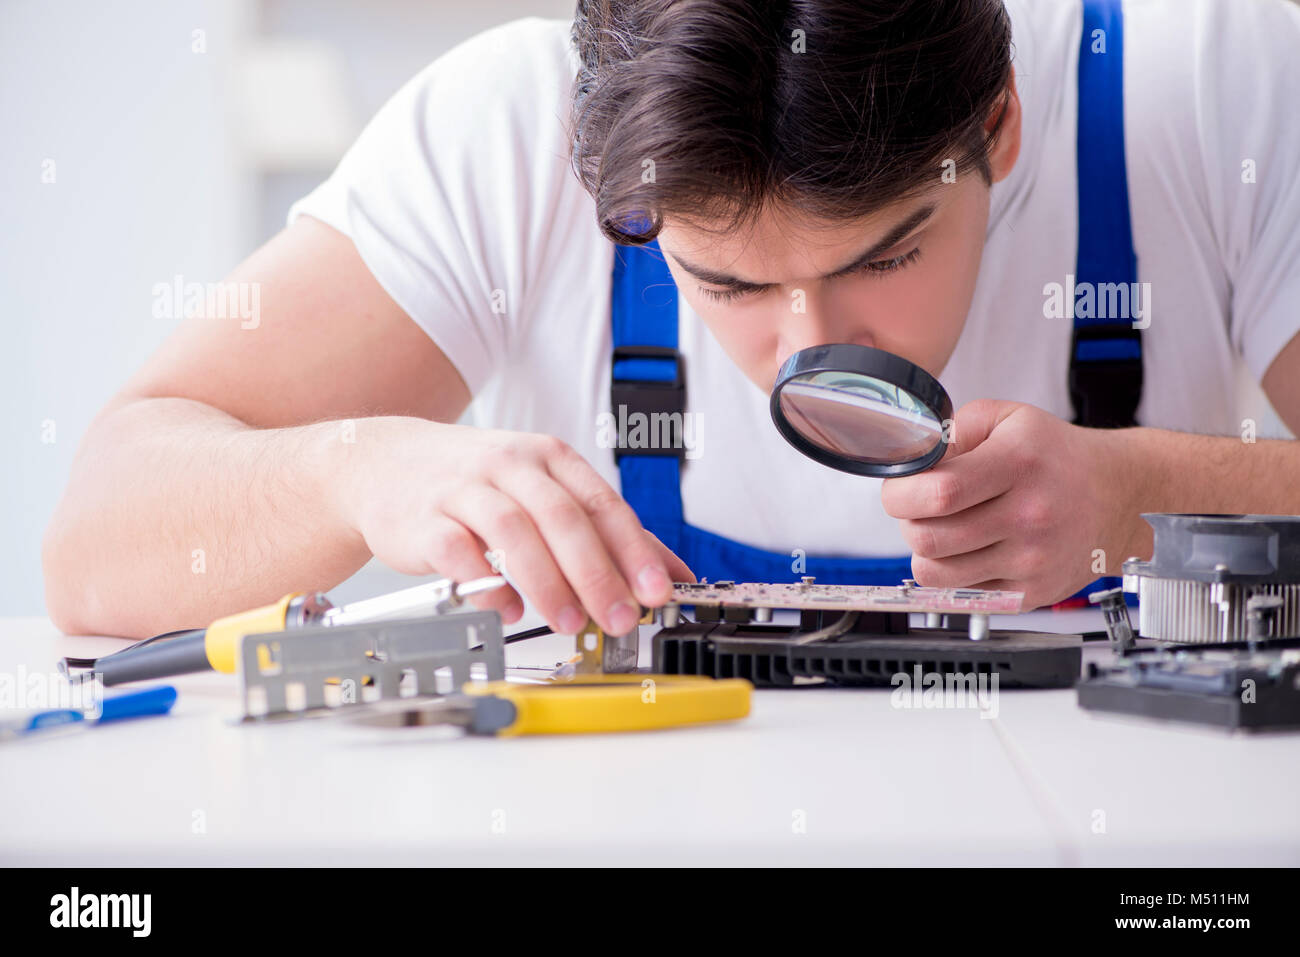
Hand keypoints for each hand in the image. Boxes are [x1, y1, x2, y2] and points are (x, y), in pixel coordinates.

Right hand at [329, 417, 693, 633]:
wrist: (384, 463)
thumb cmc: (474, 482)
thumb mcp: (543, 489)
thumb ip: (604, 530)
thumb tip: (670, 572)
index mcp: (548, 459)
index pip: (602, 504)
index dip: (635, 550)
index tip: (657, 591)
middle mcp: (510, 466)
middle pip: (564, 519)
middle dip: (598, 573)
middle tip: (620, 617)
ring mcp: (464, 490)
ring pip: (515, 532)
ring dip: (548, 582)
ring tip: (569, 621)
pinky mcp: (424, 519)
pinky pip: (459, 551)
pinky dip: (486, 584)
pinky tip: (506, 609)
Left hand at [880, 399, 1136, 608]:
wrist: (1120, 497)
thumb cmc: (1057, 457)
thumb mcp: (1008, 419)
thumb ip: (952, 431)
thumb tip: (913, 462)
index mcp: (1019, 464)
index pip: (937, 492)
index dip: (900, 493)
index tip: (900, 489)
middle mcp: (1028, 515)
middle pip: (929, 537)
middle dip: (908, 521)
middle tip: (920, 509)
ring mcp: (1032, 560)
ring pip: (936, 572)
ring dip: (926, 551)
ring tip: (945, 529)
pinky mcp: (1031, 592)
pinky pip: (961, 594)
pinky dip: (953, 574)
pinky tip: (971, 551)